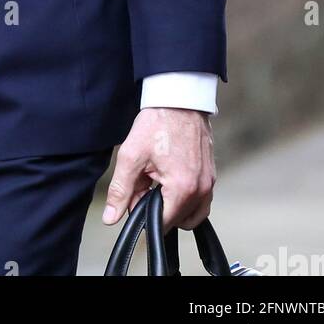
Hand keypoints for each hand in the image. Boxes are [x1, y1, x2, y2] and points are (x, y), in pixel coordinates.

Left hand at [102, 107, 215, 232]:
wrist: (178, 100)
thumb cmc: (158, 123)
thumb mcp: (131, 156)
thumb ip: (120, 190)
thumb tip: (112, 217)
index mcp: (182, 188)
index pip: (163, 224)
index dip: (144, 217)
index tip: (136, 201)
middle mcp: (201, 190)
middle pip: (177, 220)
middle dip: (158, 209)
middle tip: (145, 186)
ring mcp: (209, 183)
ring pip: (191, 213)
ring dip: (173, 205)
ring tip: (157, 182)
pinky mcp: (211, 176)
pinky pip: (200, 200)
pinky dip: (184, 197)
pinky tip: (169, 178)